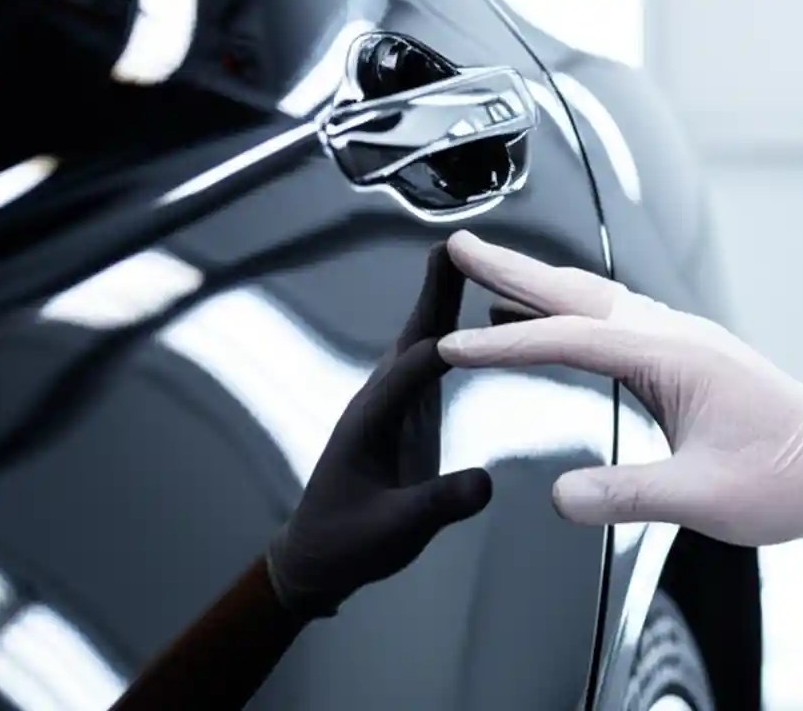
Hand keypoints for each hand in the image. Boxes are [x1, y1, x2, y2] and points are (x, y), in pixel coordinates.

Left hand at [266, 247, 491, 616]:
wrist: (316, 556)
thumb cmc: (346, 542)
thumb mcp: (394, 532)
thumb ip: (436, 505)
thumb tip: (486, 481)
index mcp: (371, 420)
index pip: (411, 370)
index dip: (443, 343)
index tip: (477, 315)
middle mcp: (380, 399)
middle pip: (414, 336)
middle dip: (438, 290)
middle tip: (463, 245)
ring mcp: (392, 403)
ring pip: (422, 341)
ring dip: (446, 300)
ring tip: (475, 262)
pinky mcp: (406, 413)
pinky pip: (432, 363)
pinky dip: (453, 332)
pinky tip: (473, 317)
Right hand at [437, 231, 802, 547]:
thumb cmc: (788, 479)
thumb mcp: (706, 498)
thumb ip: (630, 495)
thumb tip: (562, 496)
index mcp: (675, 358)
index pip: (569, 340)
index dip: (504, 342)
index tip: (451, 346)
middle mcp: (674, 335)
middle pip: (576, 293)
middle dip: (511, 269)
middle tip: (458, 249)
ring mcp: (680, 340)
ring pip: (593, 299)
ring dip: (537, 284)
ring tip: (486, 274)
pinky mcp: (684, 356)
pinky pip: (611, 319)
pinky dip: (568, 311)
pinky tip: (551, 323)